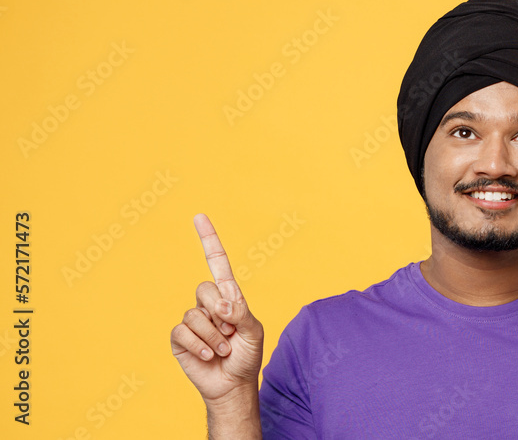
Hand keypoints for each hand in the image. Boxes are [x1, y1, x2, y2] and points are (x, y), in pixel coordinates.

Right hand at [170, 213, 264, 402]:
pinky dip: (200, 344)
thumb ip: (241, 313)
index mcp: (228, 296)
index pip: (217, 263)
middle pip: (204, 288)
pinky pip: (182, 331)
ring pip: (195, 314)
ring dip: (213, 336)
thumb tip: (221, 305)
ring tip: (223, 349)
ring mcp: (193, 320)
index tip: (199, 217)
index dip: (209, 240)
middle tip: (230, 330)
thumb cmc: (247, 356)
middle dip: (219, 310)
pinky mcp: (179, 338)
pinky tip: (209, 355)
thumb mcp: (254, 331)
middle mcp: (208, 304)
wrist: (233, 384)